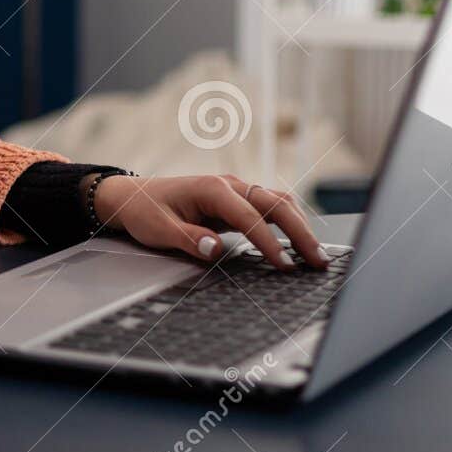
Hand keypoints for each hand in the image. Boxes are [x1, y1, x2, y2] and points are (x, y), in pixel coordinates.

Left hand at [91, 173, 329, 270]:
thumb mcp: (157, 229)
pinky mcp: (237, 202)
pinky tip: (300, 244)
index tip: (284, 265)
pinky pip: (271, 209)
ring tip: (316, 257)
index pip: (250, 216)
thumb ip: (187, 239)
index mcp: (211, 189)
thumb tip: (215, 249)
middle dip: (301, 233)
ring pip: (279, 203)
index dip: (269, 242)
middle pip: (276, 204)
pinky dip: (289, 224)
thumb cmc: (144, 210)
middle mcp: (229, 185)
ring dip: (300, 227)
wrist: (132, 196)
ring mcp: (236, 192)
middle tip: (319, 261)